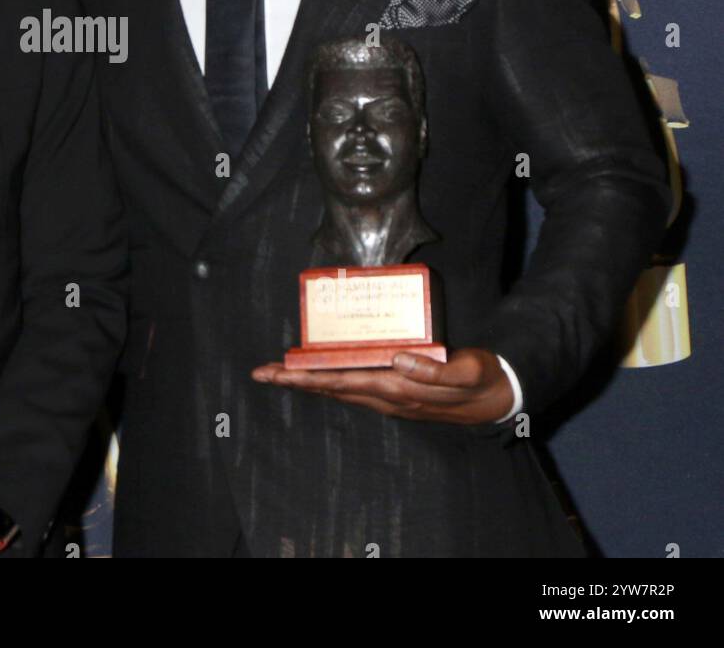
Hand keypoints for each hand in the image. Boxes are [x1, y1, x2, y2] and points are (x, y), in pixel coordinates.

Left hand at [251, 347, 514, 424]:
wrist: (497, 400)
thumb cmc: (480, 381)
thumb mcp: (466, 372)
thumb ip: (434, 368)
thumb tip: (398, 358)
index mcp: (398, 389)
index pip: (343, 382)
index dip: (308, 377)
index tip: (279, 372)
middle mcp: (386, 396)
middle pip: (331, 388)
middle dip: (294, 381)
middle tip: (261, 373)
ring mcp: (388, 397)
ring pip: (338, 389)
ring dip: (306, 381)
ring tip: (278, 373)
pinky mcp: (394, 392)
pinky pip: (353, 387)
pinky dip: (329, 380)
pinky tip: (317, 374)